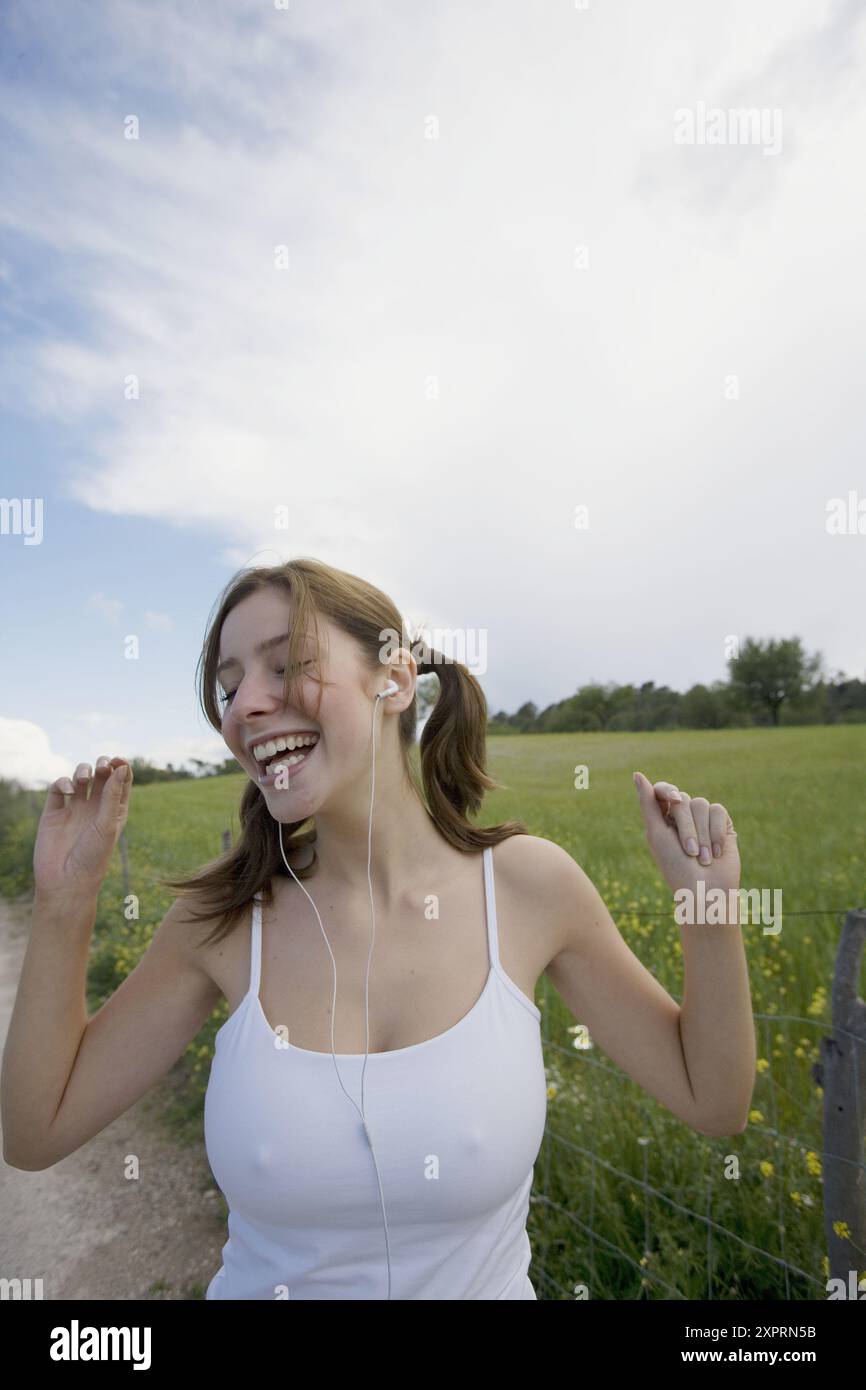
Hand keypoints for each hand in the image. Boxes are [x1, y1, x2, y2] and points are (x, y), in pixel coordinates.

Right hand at [33, 755, 132, 900]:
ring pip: (80, 778)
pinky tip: (70, 791)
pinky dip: (63, 782)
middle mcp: (95, 808)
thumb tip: (121, 767)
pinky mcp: (54, 812)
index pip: (121, 781)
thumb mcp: (107, 824)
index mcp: (114, 811)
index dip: (121, 767)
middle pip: (101, 775)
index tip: (119, 761)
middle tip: (102, 767)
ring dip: (83, 771)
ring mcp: (74, 809)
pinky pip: (58, 788)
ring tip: (84, 780)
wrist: (65, 881)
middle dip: (102, 765)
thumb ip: (113, 795)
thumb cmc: (93, 857)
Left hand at [633, 771, 739, 896]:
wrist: (706, 892)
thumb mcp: (656, 834)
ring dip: (703, 835)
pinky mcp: (723, 825)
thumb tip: (637, 774)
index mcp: (663, 818)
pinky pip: (719, 811)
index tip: (673, 801)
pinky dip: (717, 833)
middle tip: (690, 852)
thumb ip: (648, 804)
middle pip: (683, 799)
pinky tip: (717, 853)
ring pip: (702, 804)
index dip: (668, 792)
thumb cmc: (676, 867)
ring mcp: (703, 821)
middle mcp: (683, 817)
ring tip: (704, 858)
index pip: (664, 790)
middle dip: (687, 827)